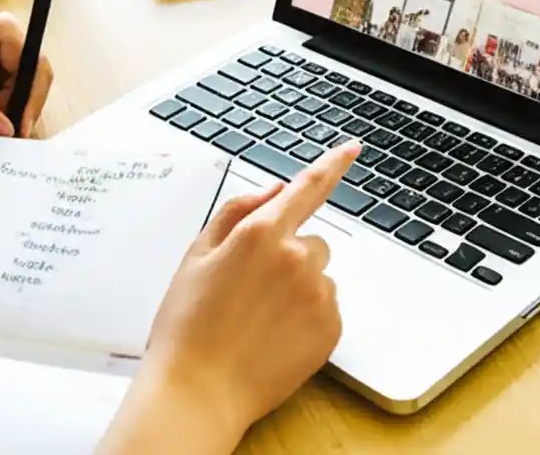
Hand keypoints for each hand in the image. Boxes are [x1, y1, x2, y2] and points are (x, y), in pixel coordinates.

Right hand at [139, 142, 359, 438]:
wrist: (199, 392)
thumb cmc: (188, 326)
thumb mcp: (195, 256)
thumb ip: (236, 212)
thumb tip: (272, 190)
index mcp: (260, 233)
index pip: (307, 188)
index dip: (332, 164)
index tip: (352, 148)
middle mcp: (296, 257)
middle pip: (309, 241)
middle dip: (287, 256)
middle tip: (249, 290)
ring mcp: (318, 294)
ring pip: (318, 276)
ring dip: (297, 287)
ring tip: (258, 318)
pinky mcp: (331, 328)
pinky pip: (326, 308)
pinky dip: (306, 317)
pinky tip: (274, 336)